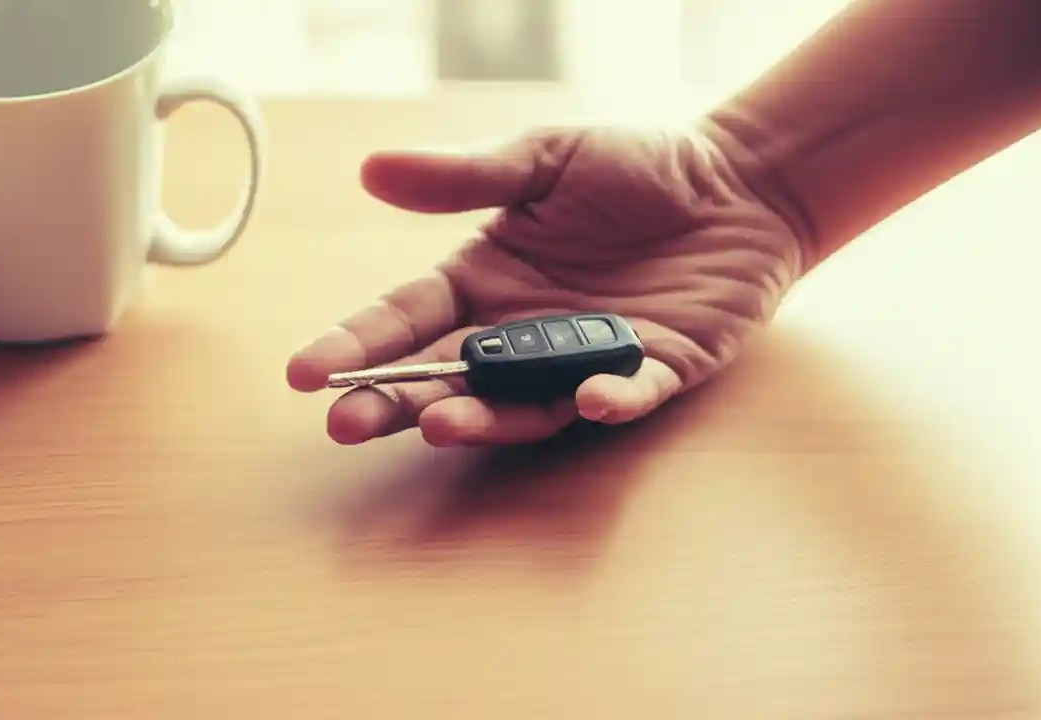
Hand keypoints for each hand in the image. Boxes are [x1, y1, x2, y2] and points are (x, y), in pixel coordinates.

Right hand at [287, 124, 806, 445]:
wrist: (737, 182)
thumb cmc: (635, 168)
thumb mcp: (544, 159)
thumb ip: (464, 176)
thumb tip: (371, 169)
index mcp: (485, 279)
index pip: (405, 319)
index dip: (354, 345)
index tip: (303, 372)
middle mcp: (524, 331)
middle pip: (446, 377)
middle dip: (394, 402)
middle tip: (346, 424)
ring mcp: (584, 357)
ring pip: (522, 402)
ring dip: (482, 418)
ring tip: (438, 421)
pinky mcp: (653, 369)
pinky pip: (626, 393)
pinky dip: (607, 400)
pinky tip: (587, 399)